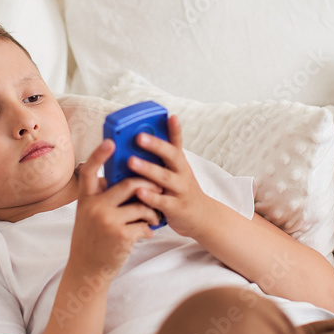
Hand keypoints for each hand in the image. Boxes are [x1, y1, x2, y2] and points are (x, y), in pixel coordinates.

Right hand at [68, 139, 162, 281]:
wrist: (87, 270)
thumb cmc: (91, 239)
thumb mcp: (89, 215)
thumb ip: (101, 197)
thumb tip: (117, 177)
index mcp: (86, 199)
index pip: (90, 170)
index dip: (99, 154)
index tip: (111, 141)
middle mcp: (94, 207)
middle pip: (128, 184)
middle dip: (148, 183)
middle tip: (158, 186)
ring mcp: (107, 221)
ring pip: (141, 205)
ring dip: (152, 211)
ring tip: (154, 217)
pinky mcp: (120, 235)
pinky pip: (144, 223)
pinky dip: (149, 228)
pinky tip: (147, 232)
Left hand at [127, 114, 213, 238]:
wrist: (202, 216)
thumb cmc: (182, 190)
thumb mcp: (177, 171)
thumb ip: (163, 157)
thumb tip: (144, 137)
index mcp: (180, 163)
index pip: (177, 143)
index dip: (175, 129)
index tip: (170, 116)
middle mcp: (182, 173)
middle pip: (171, 156)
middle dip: (156, 146)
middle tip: (139, 137)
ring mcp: (180, 190)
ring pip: (165, 178)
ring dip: (148, 169)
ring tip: (132, 161)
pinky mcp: (176, 208)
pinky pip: (162, 202)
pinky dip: (150, 196)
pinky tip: (138, 191)